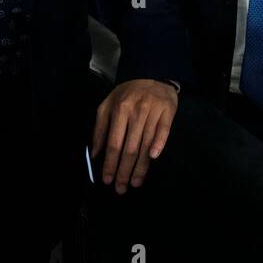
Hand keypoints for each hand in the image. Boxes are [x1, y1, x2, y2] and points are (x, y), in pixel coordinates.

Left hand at [91, 79, 177, 193]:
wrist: (152, 73)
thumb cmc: (127, 93)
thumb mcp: (107, 105)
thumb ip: (99, 128)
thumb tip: (94, 153)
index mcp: (119, 111)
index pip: (114, 143)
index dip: (110, 163)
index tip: (107, 180)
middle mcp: (136, 112)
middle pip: (129, 148)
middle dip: (124, 171)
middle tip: (121, 188)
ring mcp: (153, 112)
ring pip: (146, 144)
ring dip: (141, 166)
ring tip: (135, 182)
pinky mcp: (167, 112)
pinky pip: (163, 131)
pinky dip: (159, 144)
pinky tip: (154, 158)